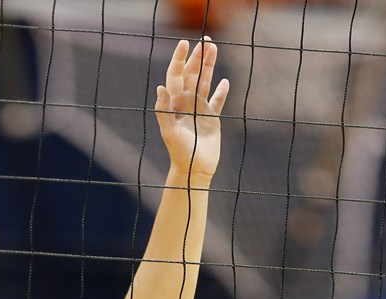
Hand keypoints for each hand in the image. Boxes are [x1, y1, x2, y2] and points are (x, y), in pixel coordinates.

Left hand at [155, 37, 230, 185]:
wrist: (194, 171)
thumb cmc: (180, 153)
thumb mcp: (169, 132)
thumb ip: (163, 111)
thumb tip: (160, 88)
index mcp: (175, 104)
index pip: (175, 76)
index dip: (179, 59)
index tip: (185, 43)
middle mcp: (186, 103)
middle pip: (191, 74)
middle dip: (197, 57)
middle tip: (205, 40)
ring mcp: (199, 110)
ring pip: (204, 82)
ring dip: (209, 66)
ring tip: (214, 49)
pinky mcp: (211, 119)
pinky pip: (217, 102)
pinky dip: (221, 92)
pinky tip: (225, 82)